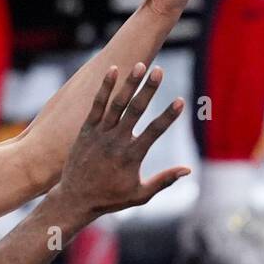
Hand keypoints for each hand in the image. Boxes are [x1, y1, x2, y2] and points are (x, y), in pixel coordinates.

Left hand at [53, 64, 189, 223]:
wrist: (75, 199)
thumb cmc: (110, 198)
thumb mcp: (139, 195)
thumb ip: (164, 180)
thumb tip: (188, 170)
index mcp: (131, 156)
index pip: (154, 132)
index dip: (168, 116)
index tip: (181, 101)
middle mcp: (116, 142)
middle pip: (135, 111)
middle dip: (148, 90)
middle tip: (159, 70)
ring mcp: (100, 134)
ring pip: (117, 104)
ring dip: (129, 84)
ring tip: (140, 65)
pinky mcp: (86, 130)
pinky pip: (97, 105)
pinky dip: (105, 88)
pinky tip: (113, 70)